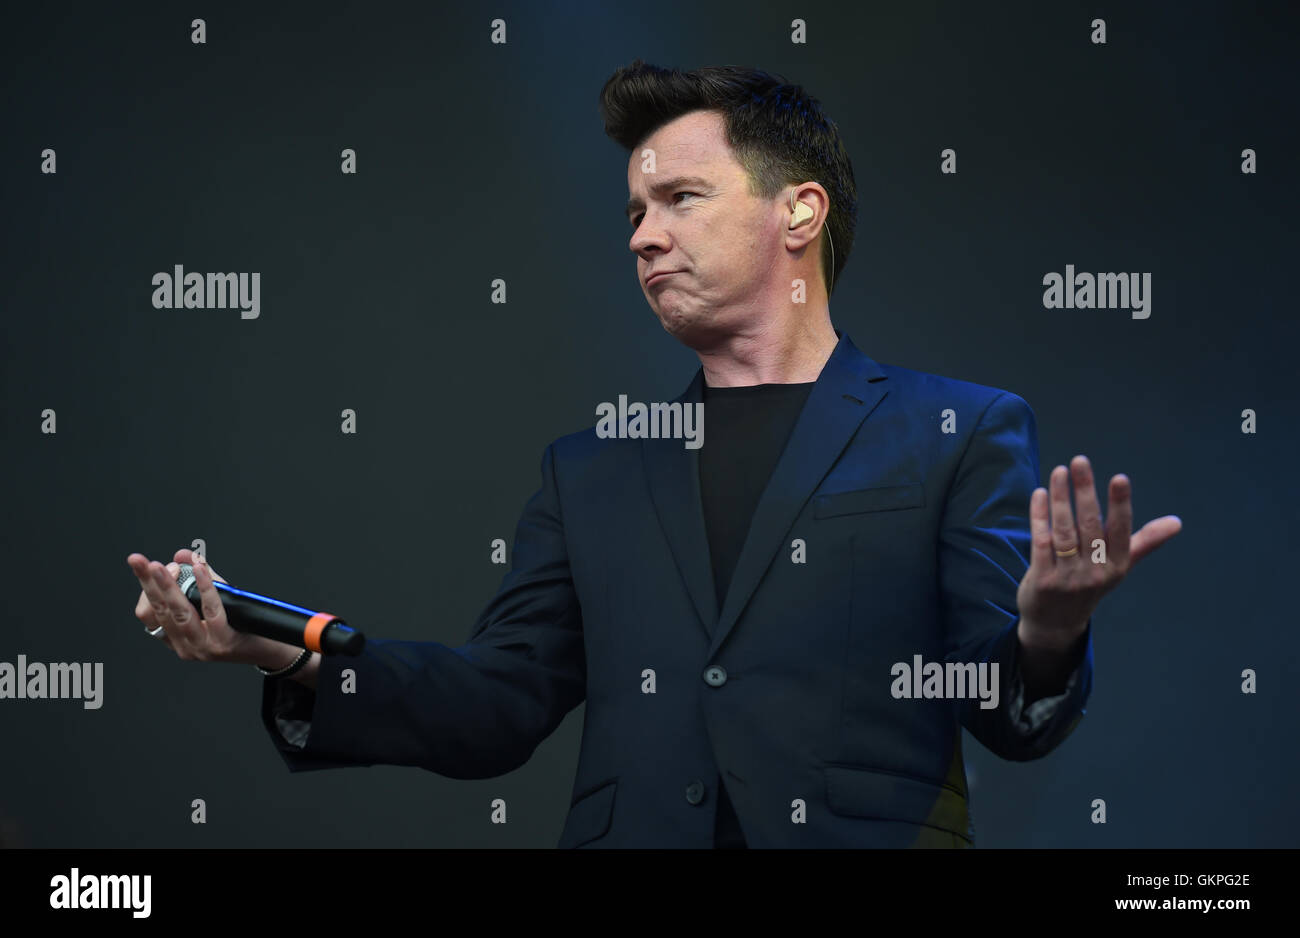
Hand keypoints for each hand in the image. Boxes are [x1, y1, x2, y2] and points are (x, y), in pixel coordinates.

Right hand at [126, 549, 294, 666]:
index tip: (148, 567)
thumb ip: (198, 577)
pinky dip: (204, 587)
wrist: (272, 649)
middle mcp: (184, 646)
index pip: (147, 614)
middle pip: (158, 611)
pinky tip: (200, 570)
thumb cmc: (241, 624)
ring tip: (165, 566)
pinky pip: (210, 611)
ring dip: (169, 587)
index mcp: (176, 638)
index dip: (146, 589)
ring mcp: (202, 647)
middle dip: (148, 582)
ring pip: (179, 612)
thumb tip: (182, 554)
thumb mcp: (215, 600)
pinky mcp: (222, 642)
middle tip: (139, 561)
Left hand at [1016, 455, 1181, 649]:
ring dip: (1060, 499)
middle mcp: (1095, 572)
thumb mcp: (1119, 566)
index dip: (1120, 505)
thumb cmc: (1090, 585)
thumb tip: (1176, 522)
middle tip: (1080, 461)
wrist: (1056, 623)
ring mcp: (1068, 577)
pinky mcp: (1042, 579)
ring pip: (1064, 531)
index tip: (1120, 478)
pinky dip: (1039, 516)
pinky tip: (1040, 494)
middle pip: (1089, 525)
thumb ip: (1144, 542)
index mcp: (1117, 566)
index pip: (1121, 531)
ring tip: (1059, 471)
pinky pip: (1040, 541)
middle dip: (1085, 491)